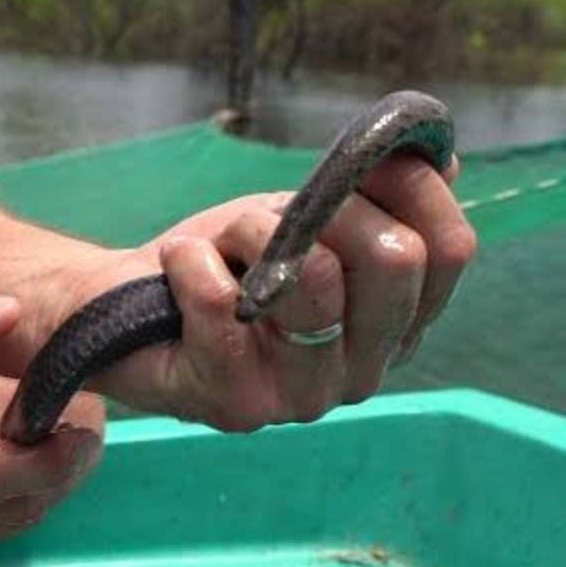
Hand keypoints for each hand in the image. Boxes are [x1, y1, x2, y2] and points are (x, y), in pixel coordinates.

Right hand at [0, 287, 102, 540]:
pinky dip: (22, 496)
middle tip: (88, 429)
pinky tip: (33, 457)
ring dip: (46, 486)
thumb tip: (6, 313)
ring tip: (67, 439)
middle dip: (59, 473)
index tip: (80, 429)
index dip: (42, 461)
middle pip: (5, 504)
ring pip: (5, 520)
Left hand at [61, 154, 474, 430]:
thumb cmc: (218, 264)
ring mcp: (303, 398)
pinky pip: (225, 302)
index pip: (449, 251)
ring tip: (218, 244)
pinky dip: (190, 260)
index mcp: (393, 327)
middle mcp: (363, 373)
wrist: (116, 309)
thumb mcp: (300, 220)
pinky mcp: (237, 406)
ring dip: (252, 232)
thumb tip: (441, 161)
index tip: (362, 161)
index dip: (414, 187)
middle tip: (275, 214)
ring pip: (314, 276)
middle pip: (397, 259)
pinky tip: (176, 266)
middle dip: (330, 204)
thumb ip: (370, 200)